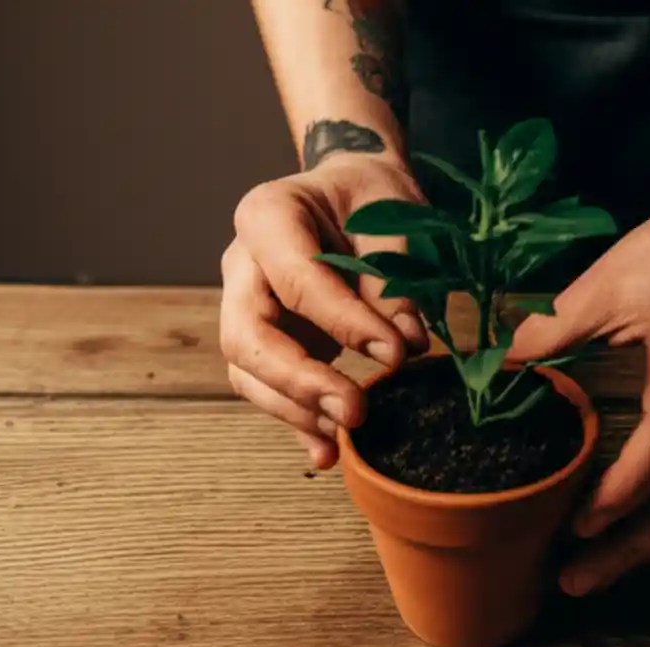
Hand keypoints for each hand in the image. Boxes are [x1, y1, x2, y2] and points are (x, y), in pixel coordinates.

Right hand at [221, 154, 429, 468]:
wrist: (351, 190)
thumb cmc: (371, 195)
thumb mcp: (393, 216)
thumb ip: (394, 277)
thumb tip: (407, 341)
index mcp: (266, 215)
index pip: (295, 279)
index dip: (343, 323)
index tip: (395, 353)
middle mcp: (242, 263)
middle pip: (247, 335)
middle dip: (299, 381)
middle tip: (355, 412)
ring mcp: (245, 305)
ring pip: (247, 370)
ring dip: (294, 410)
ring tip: (344, 438)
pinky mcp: (264, 339)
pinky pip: (264, 387)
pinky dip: (296, 421)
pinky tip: (327, 453)